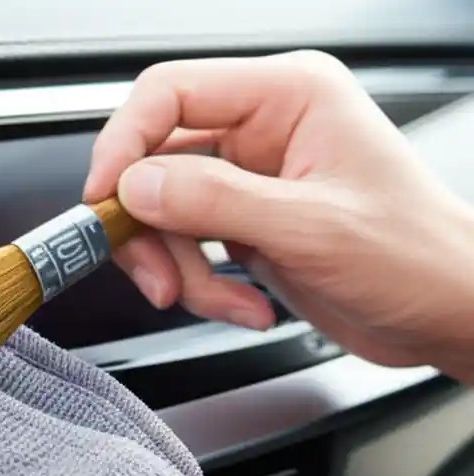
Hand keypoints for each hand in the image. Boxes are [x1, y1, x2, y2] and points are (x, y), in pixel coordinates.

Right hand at [86, 50, 473, 382]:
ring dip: (178, 267)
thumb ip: (216, 201)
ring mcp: (250, 175)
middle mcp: (264, 127)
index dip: (124, 144)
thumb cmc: (418, 258)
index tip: (105, 201)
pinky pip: (185, 245)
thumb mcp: (312, 229)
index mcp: (289, 95)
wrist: (450, 315)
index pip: (170, 93)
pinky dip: (201, 284)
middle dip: (151, 228)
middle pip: (154, 159)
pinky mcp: (244, 220)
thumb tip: (136, 186)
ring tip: (219, 301)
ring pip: (162, 210)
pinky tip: (245, 304)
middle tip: (158, 277)